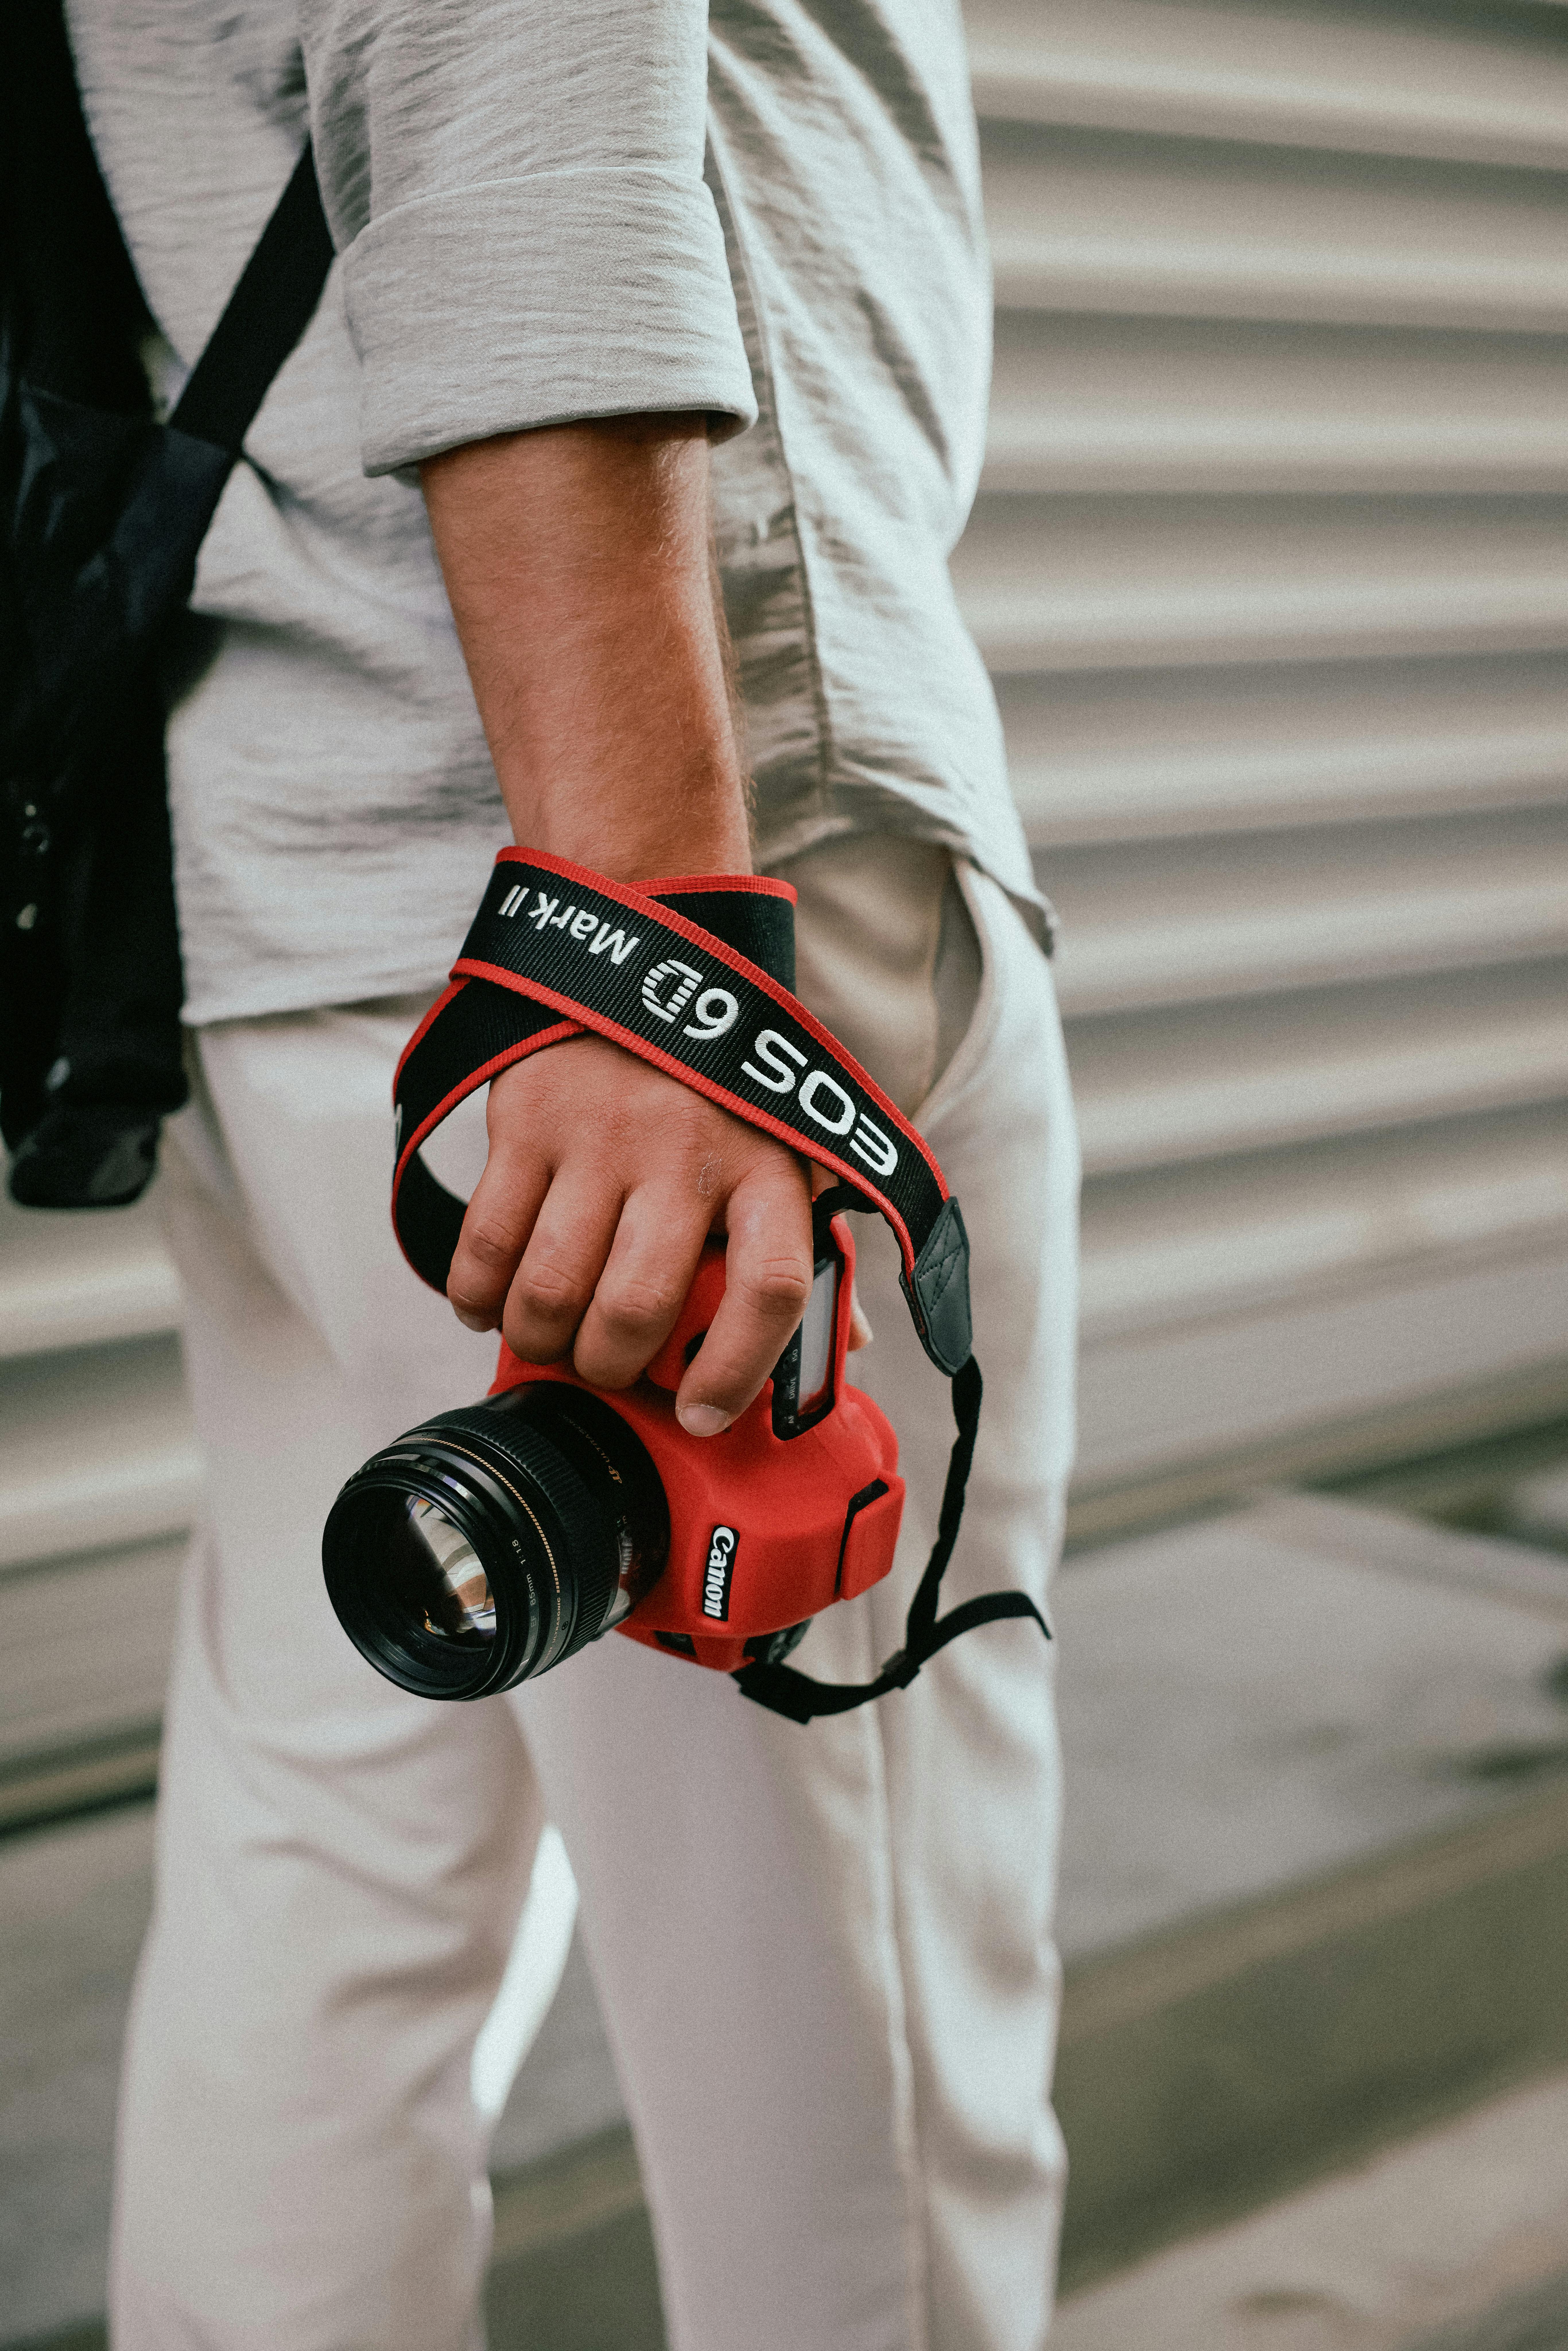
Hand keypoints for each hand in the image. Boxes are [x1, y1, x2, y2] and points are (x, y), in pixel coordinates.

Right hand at [447, 1033, 814, 1434]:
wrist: (638, 963)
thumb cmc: (717, 1089)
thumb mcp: (783, 1150)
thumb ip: (812, 1244)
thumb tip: (852, 1347)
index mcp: (769, 1168)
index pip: (772, 1287)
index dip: (736, 1369)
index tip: (701, 1415)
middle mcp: (689, 1151)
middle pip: (640, 1305)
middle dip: (611, 1365)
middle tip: (605, 1365)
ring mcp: (603, 1133)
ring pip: (555, 1288)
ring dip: (541, 1339)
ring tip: (547, 1339)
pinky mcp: (529, 1119)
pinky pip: (490, 1240)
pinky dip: (478, 1295)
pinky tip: (486, 1304)